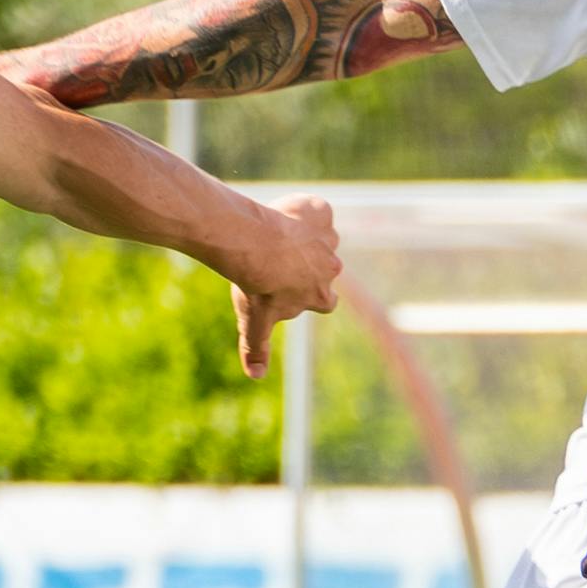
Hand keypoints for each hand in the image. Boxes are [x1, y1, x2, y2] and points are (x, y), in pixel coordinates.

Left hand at [225, 194, 342, 377]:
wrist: (255, 246)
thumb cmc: (256, 285)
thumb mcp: (254, 321)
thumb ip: (257, 347)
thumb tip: (255, 377)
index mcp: (321, 297)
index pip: (325, 302)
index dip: (310, 295)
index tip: (293, 289)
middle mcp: (332, 269)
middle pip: (325, 268)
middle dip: (307, 264)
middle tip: (278, 260)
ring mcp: (329, 239)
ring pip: (322, 238)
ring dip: (306, 237)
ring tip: (277, 236)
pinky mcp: (322, 212)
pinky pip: (316, 210)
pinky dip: (304, 211)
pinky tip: (284, 213)